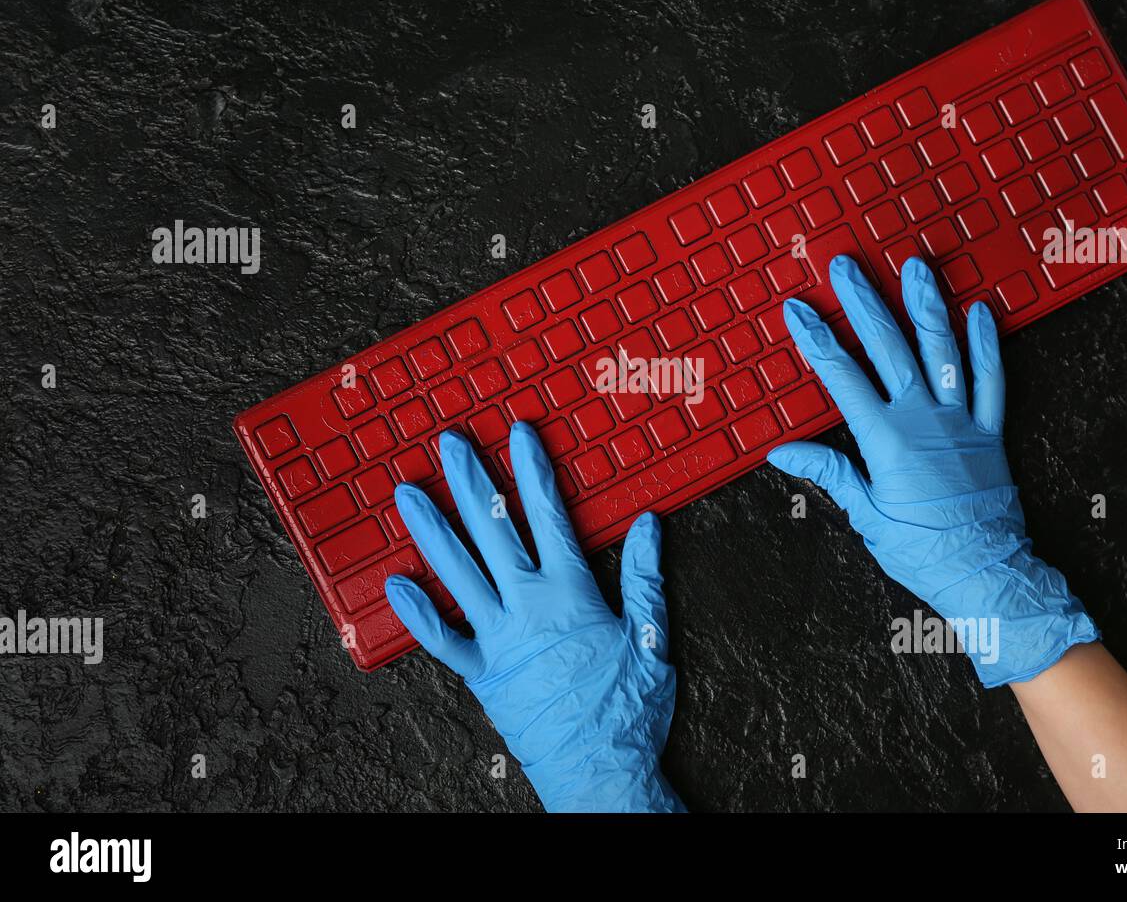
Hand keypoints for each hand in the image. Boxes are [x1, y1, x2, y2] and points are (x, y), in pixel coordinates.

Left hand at [385, 424, 683, 811]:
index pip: (548, 514)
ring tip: (408, 494)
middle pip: (493, 530)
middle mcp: (527, 606)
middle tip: (450, 444)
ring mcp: (498, 640)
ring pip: (457, 573)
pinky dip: (417, 613)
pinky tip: (394, 585)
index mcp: (571, 592)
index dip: (532, 469)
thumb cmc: (628, 710)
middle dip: (471, 481)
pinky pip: (441, 640)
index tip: (518, 434)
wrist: (601, 770)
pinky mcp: (481, 674)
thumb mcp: (652, 635)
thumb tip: (648, 525)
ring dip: (431, 529)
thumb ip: (646, 577)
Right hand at [768, 255, 1098, 685]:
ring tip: (914, 266)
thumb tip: (783, 453)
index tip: (799, 309)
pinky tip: (980, 311)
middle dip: (864, 303)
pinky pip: (991, 381)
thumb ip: (830, 473)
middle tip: (846, 266)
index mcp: (886, 441)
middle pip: (889, 349)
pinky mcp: (990, 432)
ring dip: (926, 305)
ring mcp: (961, 422)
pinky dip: (986, 345)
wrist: (984, 572)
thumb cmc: (921, 551)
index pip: (842, 377)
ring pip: (942, 351)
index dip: (818, 340)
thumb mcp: (866, 517)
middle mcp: (924, 420)